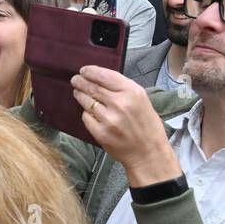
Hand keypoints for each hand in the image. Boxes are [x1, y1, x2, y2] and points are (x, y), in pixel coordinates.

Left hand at [71, 66, 180, 183]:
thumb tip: (101, 78)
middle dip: (81, 82)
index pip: (104, 75)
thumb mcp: (142, 99)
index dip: (90, 71)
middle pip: (92, 87)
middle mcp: (120, 103)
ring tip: (78, 92)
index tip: (84, 70)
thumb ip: (122, 88)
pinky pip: (86, 117)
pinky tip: (89, 111)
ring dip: (80, 95)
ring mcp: (109, 119)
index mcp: (133, 92)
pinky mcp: (100, 132)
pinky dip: (86, 113)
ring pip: (86, 101)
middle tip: (76, 80)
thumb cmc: (147, 126)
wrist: (148, 153)